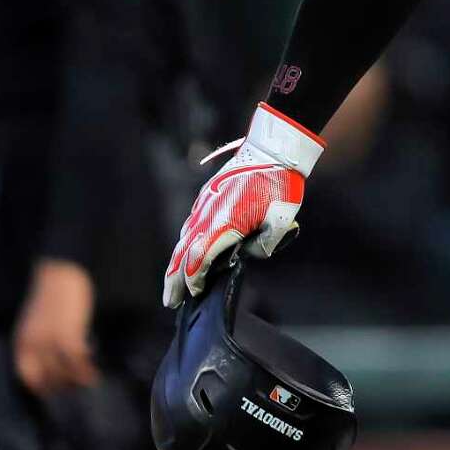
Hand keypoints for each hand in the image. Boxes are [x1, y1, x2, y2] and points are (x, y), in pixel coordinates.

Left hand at [14, 259, 97, 394]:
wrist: (61, 275)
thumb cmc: (51, 295)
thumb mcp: (36, 322)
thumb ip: (39, 340)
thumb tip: (51, 358)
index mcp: (22, 342)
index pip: (27, 375)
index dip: (39, 387)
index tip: (52, 393)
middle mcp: (32, 346)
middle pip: (45, 377)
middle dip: (60, 387)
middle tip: (73, 391)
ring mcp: (50, 342)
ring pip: (62, 373)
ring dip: (74, 381)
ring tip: (86, 384)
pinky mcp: (68, 335)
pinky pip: (77, 361)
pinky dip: (85, 371)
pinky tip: (93, 374)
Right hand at [163, 103, 323, 307]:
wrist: (274, 148)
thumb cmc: (280, 184)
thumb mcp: (280, 221)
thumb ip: (262, 246)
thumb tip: (246, 255)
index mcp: (223, 224)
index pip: (198, 260)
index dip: (193, 279)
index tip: (193, 294)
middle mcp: (207, 215)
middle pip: (181, 253)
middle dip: (173, 280)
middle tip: (169, 301)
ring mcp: (204, 203)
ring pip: (183, 238)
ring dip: (177, 262)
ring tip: (174, 283)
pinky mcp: (207, 195)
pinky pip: (190, 224)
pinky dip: (185, 242)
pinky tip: (187, 251)